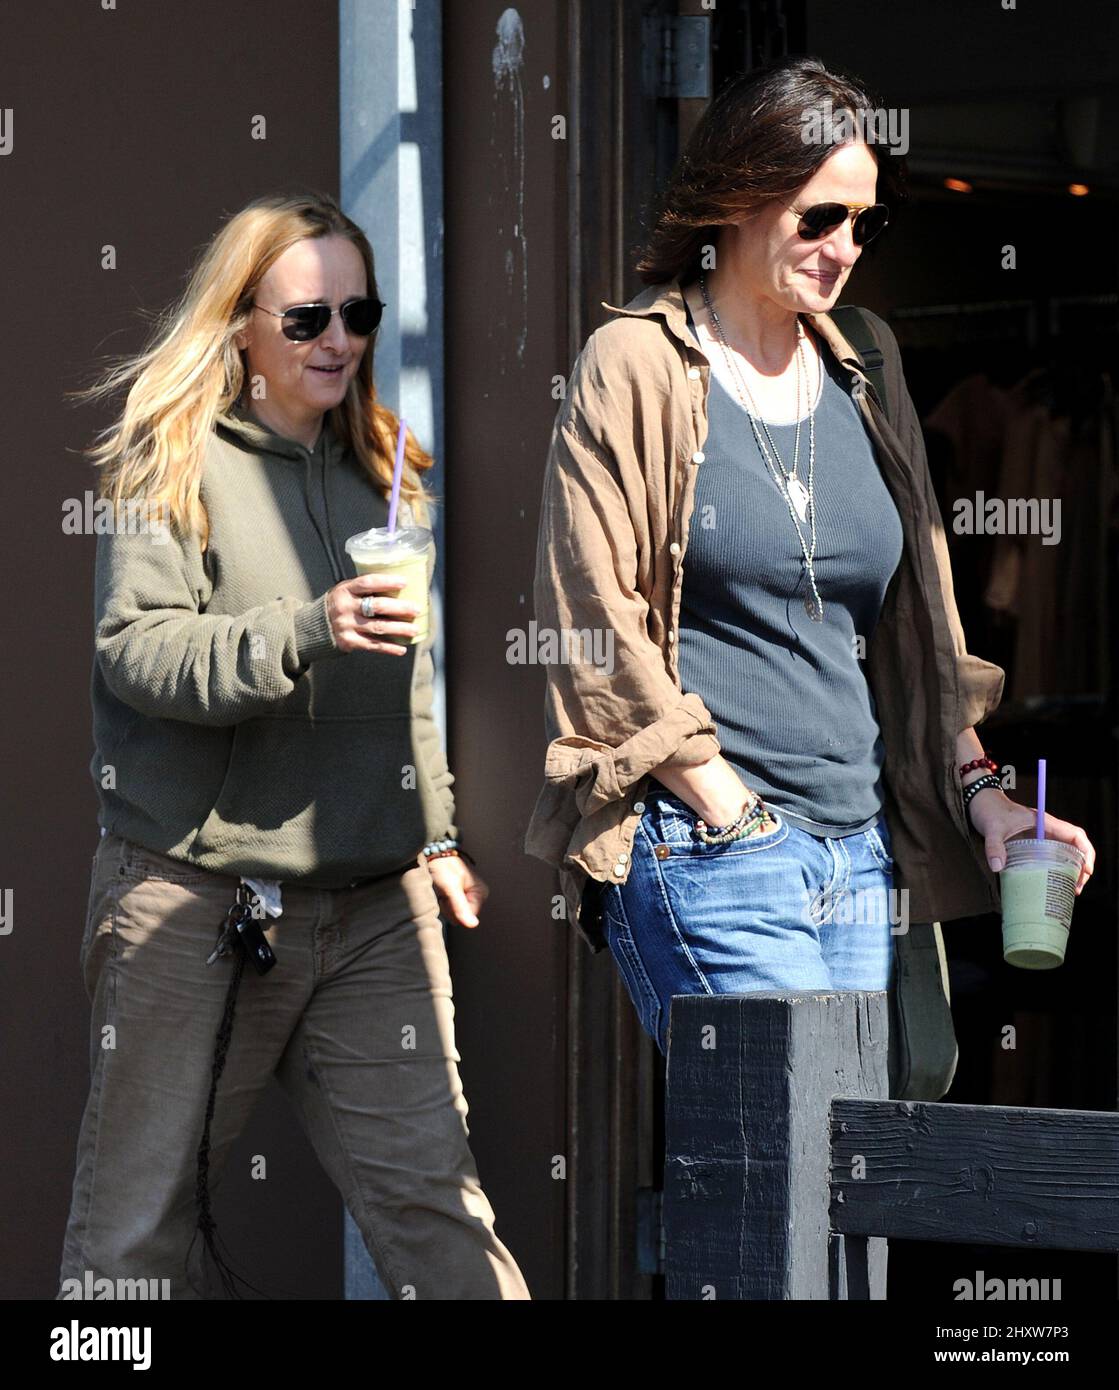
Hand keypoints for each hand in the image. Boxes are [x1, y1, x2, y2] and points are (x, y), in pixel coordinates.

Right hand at [326, 575, 418, 653]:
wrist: (313, 628)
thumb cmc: (337, 606)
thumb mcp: (344, 592)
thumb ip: (363, 590)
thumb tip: (396, 588)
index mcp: (344, 590)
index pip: (368, 583)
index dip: (387, 581)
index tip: (404, 582)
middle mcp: (345, 607)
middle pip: (377, 606)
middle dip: (400, 608)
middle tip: (416, 609)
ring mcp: (347, 626)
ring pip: (379, 627)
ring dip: (399, 629)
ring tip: (414, 629)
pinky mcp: (349, 642)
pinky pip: (373, 645)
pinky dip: (389, 648)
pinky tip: (402, 649)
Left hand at [426, 854, 488, 927]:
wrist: (434, 854)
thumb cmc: (443, 866)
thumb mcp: (451, 887)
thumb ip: (461, 907)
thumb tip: (473, 924)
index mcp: (481, 893)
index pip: (467, 917)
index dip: (454, 910)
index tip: (448, 896)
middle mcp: (477, 895)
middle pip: (461, 916)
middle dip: (449, 906)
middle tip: (445, 891)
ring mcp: (468, 896)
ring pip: (455, 913)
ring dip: (445, 903)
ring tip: (443, 889)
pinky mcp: (460, 895)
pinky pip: (451, 907)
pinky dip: (444, 901)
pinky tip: (443, 891)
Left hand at [967, 787, 1095, 893]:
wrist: (982, 803)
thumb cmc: (990, 810)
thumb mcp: (992, 829)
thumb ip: (994, 846)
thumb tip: (998, 867)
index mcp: (1045, 822)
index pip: (1075, 834)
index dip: (1085, 851)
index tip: (1086, 869)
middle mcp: (1048, 829)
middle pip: (1076, 846)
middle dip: (1082, 865)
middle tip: (1078, 886)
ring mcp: (1042, 836)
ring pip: (1068, 851)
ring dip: (1073, 868)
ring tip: (1073, 888)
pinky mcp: (1034, 843)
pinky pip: (1054, 855)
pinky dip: (1060, 867)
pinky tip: (1056, 881)